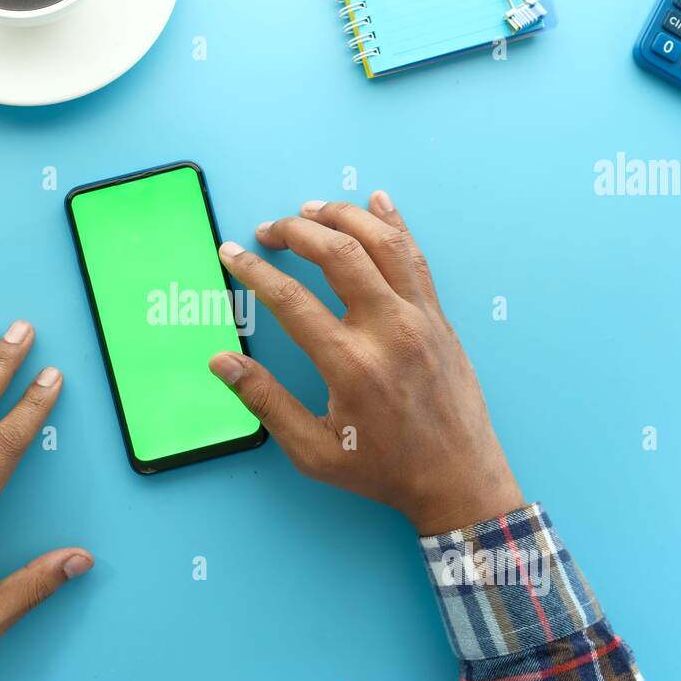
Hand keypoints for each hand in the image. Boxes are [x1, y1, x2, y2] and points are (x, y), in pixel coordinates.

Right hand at [209, 193, 522, 536]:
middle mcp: (389, 330)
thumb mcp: (314, 452)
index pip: (291, 299)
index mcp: (351, 365)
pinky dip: (395, 223)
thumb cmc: (384, 470)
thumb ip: (265, 402)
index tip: (232, 254)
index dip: (254, 271)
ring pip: (381, 242)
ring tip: (310, 209)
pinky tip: (377, 201)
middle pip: (338, 254)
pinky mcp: (439, 317)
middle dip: (296, 231)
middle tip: (268, 229)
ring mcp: (420, 318)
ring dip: (342, 216)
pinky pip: (416, 257)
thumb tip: (221, 362)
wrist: (459, 479)